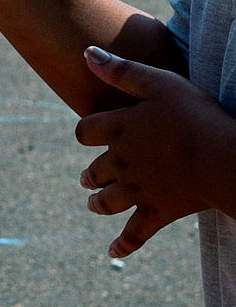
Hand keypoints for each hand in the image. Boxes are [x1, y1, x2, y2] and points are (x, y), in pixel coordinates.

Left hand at [76, 46, 232, 256]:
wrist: (223, 157)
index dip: (85, 133)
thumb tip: (86, 53)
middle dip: (90, 173)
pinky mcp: (158, 212)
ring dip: (98, 203)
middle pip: (94, 169)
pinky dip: (122, 244)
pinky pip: (135, 233)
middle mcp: (121, 161)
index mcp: (118, 129)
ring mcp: (138, 189)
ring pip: (107, 201)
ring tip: (94, 203)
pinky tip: (111, 252)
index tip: (88, 135)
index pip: (85, 132)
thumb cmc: (196, 115)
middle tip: (88, 177)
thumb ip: (122, 70)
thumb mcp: (159, 83)